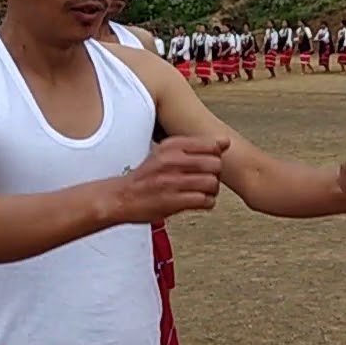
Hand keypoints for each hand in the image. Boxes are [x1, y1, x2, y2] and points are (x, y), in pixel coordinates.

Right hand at [112, 136, 228, 223]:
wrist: (120, 197)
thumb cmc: (146, 177)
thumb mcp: (165, 152)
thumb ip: (195, 147)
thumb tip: (225, 141)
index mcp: (171, 146)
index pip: (210, 145)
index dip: (216, 156)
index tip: (209, 163)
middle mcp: (172, 161)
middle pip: (215, 164)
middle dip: (216, 174)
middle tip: (208, 179)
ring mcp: (172, 182)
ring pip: (212, 183)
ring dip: (212, 190)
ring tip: (203, 192)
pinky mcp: (173, 201)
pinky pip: (204, 200)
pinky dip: (206, 203)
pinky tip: (198, 201)